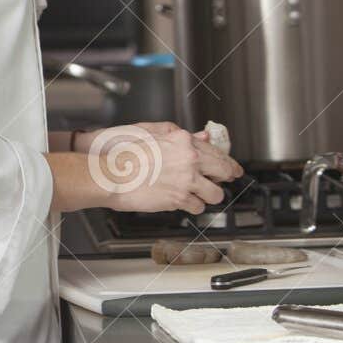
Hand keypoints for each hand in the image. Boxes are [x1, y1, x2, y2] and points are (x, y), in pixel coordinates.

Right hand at [89, 123, 241, 213]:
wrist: (109, 176)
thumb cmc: (124, 156)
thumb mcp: (152, 135)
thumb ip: (181, 137)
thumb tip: (203, 137)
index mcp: (183, 140)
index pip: (216, 151)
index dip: (228, 162)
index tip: (232, 168)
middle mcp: (189, 158)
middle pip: (224, 171)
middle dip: (225, 179)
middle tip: (222, 183)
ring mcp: (186, 179)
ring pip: (215, 194)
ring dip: (208, 196)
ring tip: (198, 196)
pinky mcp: (179, 198)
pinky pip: (198, 207)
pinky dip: (192, 206)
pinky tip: (183, 202)